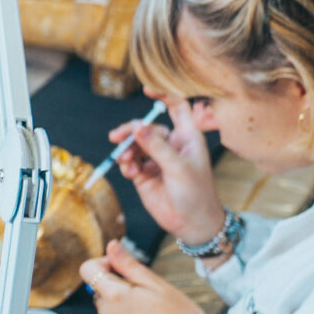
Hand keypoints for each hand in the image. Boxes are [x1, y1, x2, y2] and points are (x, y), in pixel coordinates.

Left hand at [79, 242, 227, 313]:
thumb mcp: (158, 285)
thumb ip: (129, 265)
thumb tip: (111, 246)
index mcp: (115, 296)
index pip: (87, 269)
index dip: (103, 263)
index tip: (122, 269)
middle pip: (100, 290)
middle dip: (118, 287)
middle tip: (148, 295)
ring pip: (109, 309)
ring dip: (123, 306)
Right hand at [110, 95, 224, 241]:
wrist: (191, 224)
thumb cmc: (196, 194)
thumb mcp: (178, 168)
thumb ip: (157, 147)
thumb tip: (138, 128)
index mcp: (188, 137)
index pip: (177, 107)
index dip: (164, 95)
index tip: (146, 89)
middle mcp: (172, 145)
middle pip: (147, 127)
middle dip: (132, 130)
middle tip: (117, 137)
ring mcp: (157, 159)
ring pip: (135, 144)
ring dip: (127, 150)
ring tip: (124, 161)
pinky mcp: (145, 174)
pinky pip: (130, 161)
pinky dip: (126, 164)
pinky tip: (129, 172)